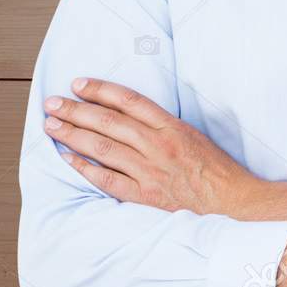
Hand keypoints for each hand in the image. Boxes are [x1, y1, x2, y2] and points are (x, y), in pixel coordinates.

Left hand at [43, 77, 286, 218]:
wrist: (235, 203)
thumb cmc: (218, 170)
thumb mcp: (196, 136)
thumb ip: (164, 127)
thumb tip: (131, 117)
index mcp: (173, 128)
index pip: (130, 101)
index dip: (101, 90)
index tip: (79, 84)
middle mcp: (159, 146)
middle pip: (110, 122)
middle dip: (76, 110)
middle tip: (52, 103)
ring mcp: (151, 171)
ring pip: (104, 148)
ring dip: (73, 135)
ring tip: (52, 125)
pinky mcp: (146, 195)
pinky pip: (108, 179)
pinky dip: (85, 168)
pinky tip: (68, 159)